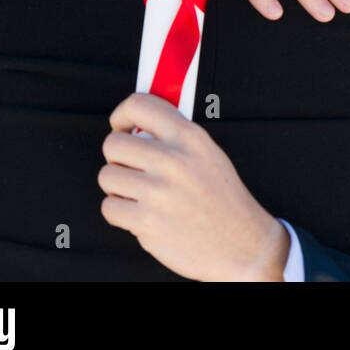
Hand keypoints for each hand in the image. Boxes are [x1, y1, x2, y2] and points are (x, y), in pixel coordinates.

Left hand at [99, 93, 289, 281]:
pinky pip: (109, 207)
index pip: (138, 105)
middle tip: (133, 167)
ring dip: (119, 187)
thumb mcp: (208, 154)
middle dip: (118, 157)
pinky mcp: (146, 222)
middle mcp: (173, 160)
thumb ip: (175, 136)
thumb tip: (137, 125)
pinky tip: (142, 213)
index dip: (122, 115)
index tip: (122, 126)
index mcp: (190, 137)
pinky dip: (121, 213)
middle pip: (113, 143)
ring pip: (107, 176)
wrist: (241, 243)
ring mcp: (158, 192)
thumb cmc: (223, 199)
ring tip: (141, 193)